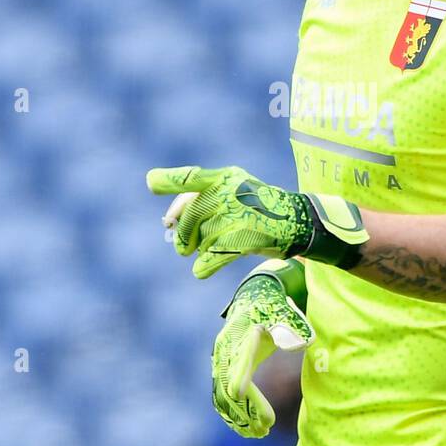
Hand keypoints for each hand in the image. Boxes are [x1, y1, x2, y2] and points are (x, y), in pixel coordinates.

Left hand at [146, 164, 369, 277]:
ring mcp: (238, 215)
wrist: (295, 222)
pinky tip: (202, 269)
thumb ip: (200, 201)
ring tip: (207, 250)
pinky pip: (212, 257)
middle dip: (182, 233)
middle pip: (191, 215)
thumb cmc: (256, 206)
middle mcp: (230, 192)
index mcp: (224, 176)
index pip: (191, 177)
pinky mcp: (244, 238)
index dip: (169, 180)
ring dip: (199, 248)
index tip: (151, 183)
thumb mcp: (231, 192)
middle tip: (183, 246)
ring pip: (201, 238)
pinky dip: (204, 267)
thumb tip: (168, 221)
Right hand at [212, 274, 312, 437]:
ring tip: (260, 434)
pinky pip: (221, 398)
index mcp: (243, 333)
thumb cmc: (275, 309)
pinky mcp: (221, 371)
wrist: (254, 301)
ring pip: (222, 395)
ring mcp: (220, 361)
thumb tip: (303, 343)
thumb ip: (294, 327)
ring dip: (238, 417)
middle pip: (228, 382)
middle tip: (265, 428)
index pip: (239, 356)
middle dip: (245, 407)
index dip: (238, 374)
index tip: (239, 392)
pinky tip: (247, 430)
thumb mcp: (286, 314)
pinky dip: (232, 415)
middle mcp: (226, 348)